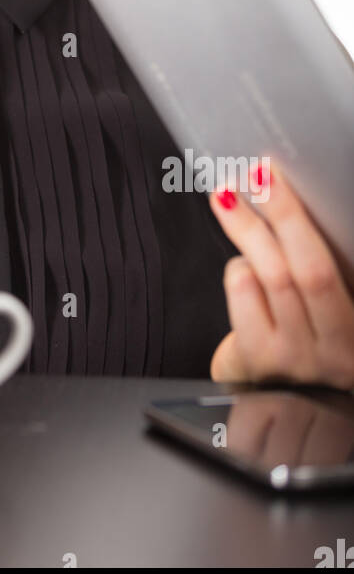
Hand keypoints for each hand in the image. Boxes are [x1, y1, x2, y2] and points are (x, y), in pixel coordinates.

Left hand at [209, 160, 353, 389]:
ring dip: (248, 233)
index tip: (284, 180)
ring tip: (234, 206)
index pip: (334, 269)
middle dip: (282, 214)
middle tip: (258, 175)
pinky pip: (242, 297)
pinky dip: (238, 269)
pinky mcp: (259, 361)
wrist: (285, 397)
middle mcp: (339, 350)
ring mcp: (298, 360)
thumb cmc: (313, 334)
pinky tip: (243, 268)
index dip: (303, 222)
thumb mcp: (333, 307)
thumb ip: (321, 268)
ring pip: (270, 279)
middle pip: (309, 271)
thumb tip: (282, 195)